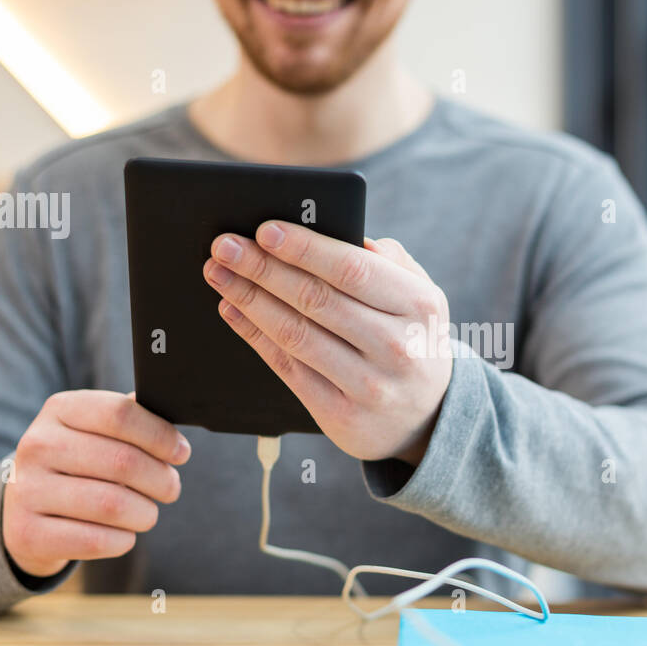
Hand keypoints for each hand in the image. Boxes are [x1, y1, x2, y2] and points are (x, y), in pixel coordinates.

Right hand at [3, 390, 190, 577]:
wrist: (26, 511)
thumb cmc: (79, 465)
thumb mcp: (95, 430)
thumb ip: (130, 419)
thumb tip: (173, 413)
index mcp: (59, 409)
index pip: (120, 414)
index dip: (160, 436)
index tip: (180, 453)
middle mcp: (37, 445)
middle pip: (123, 461)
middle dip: (161, 480)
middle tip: (170, 488)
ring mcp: (26, 490)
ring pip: (112, 505)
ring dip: (145, 513)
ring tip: (147, 513)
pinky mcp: (27, 534)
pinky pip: (95, 541)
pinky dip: (122, 540)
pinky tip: (123, 534)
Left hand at [203, 221, 452, 464]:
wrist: (427, 416)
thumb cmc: (412, 338)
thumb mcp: (420, 297)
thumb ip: (386, 261)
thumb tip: (331, 231)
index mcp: (418, 305)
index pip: (352, 269)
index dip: (304, 248)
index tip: (264, 229)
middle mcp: (396, 346)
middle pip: (315, 299)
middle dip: (262, 268)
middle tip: (223, 246)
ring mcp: (368, 384)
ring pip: (295, 334)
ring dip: (249, 299)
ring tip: (219, 274)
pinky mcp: (340, 413)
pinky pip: (287, 367)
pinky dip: (253, 336)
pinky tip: (232, 311)